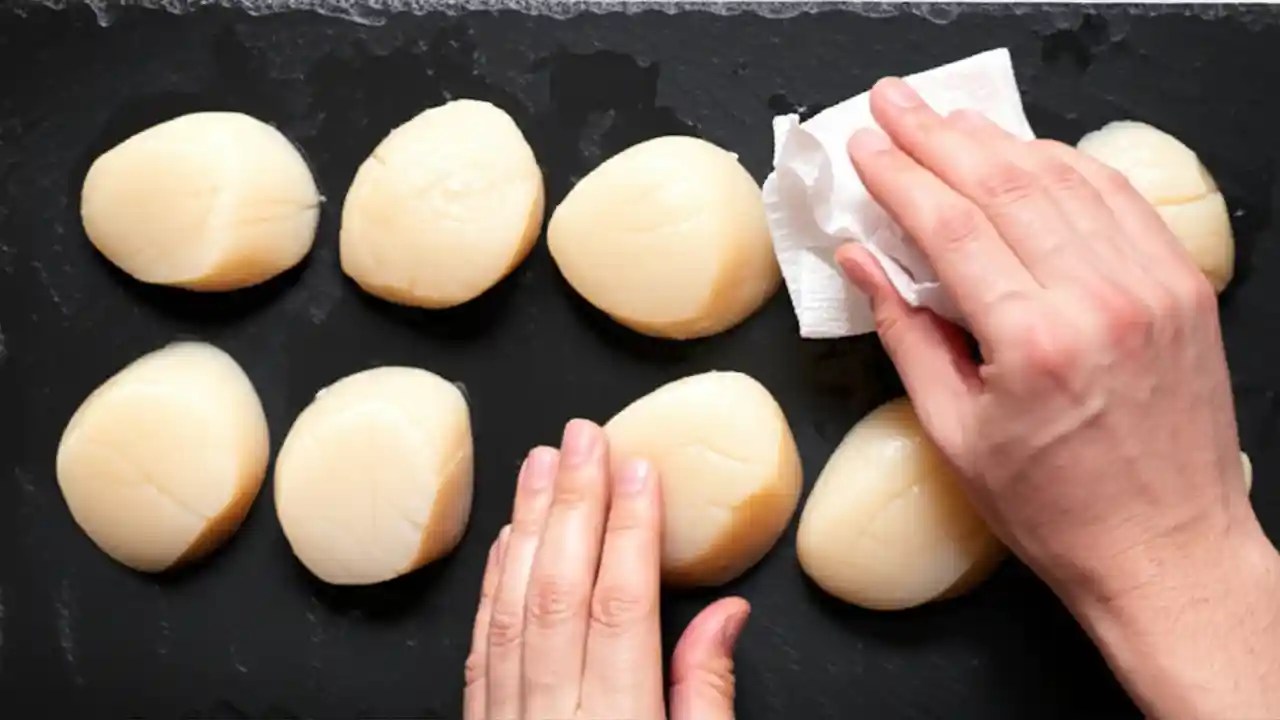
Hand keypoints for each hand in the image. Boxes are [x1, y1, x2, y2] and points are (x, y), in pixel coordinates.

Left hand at [463, 419, 749, 719]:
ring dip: (528, 527)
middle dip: (572, 504)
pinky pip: (481, 647)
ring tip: (539, 463)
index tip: (639, 470)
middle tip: (582, 438)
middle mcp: (556, 716)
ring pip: (512, 609)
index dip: (630, 531)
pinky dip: (493, 585)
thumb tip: (727, 613)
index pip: (622, 607)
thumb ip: (708, 695)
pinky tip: (507, 539)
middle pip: (559, 592)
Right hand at [837, 78, 1279, 716]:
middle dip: (938, 134)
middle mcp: (1100, 298)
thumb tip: (860, 262)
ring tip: (949, 119)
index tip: (865, 145)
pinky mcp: (1182, 287)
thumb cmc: (1054, 510)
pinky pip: (1119, 200)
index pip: (950, 225)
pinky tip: (1029, 153)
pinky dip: (1067, 166)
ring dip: (998, 141)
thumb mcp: (955, 434)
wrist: (1166, 549)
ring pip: (1063, 179)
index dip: (899, 176)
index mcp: (1033, 341)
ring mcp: (1152, 285)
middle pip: (1004, 184)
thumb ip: (906, 334)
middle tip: (894, 101)